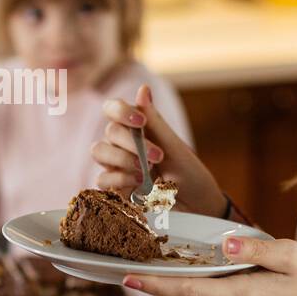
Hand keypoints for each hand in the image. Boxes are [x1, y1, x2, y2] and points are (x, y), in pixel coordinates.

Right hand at [92, 83, 223, 216]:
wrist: (197, 207)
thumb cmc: (190, 174)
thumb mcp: (175, 147)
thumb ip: (155, 121)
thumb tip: (143, 88)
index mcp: (137, 128)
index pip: (113, 109)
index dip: (121, 111)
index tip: (140, 122)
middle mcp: (123, 144)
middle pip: (109, 131)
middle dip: (131, 142)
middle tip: (157, 157)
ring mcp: (117, 166)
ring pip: (99, 151)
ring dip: (122, 158)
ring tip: (146, 171)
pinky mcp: (115, 188)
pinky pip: (102, 178)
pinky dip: (120, 179)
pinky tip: (140, 185)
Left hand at [122, 235, 296, 295]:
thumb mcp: (293, 255)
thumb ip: (255, 249)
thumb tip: (224, 243)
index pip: (189, 292)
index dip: (156, 286)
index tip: (128, 279)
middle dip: (158, 287)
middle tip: (130, 273)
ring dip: (179, 293)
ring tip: (156, 274)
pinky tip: (196, 283)